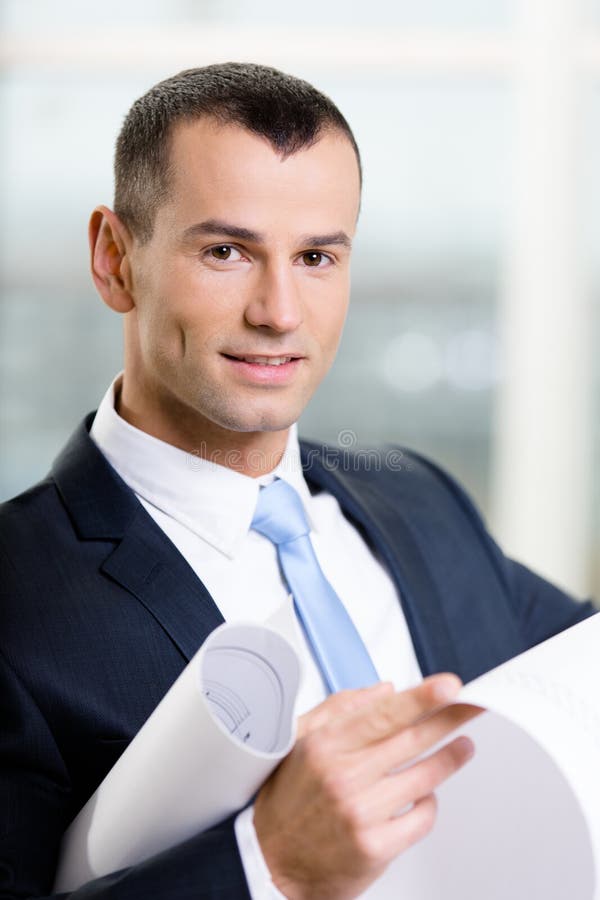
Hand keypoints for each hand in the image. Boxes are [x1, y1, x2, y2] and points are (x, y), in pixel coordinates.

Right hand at [253, 675, 478, 899]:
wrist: (273, 862)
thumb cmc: (289, 798)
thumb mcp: (300, 740)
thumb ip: (342, 707)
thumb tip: (386, 690)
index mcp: (326, 745)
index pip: (384, 714)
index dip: (422, 698)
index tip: (449, 687)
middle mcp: (343, 777)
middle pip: (413, 740)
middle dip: (450, 719)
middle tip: (471, 706)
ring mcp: (361, 813)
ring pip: (425, 778)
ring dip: (451, 758)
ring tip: (462, 747)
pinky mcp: (374, 847)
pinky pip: (421, 817)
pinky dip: (429, 803)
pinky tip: (426, 794)